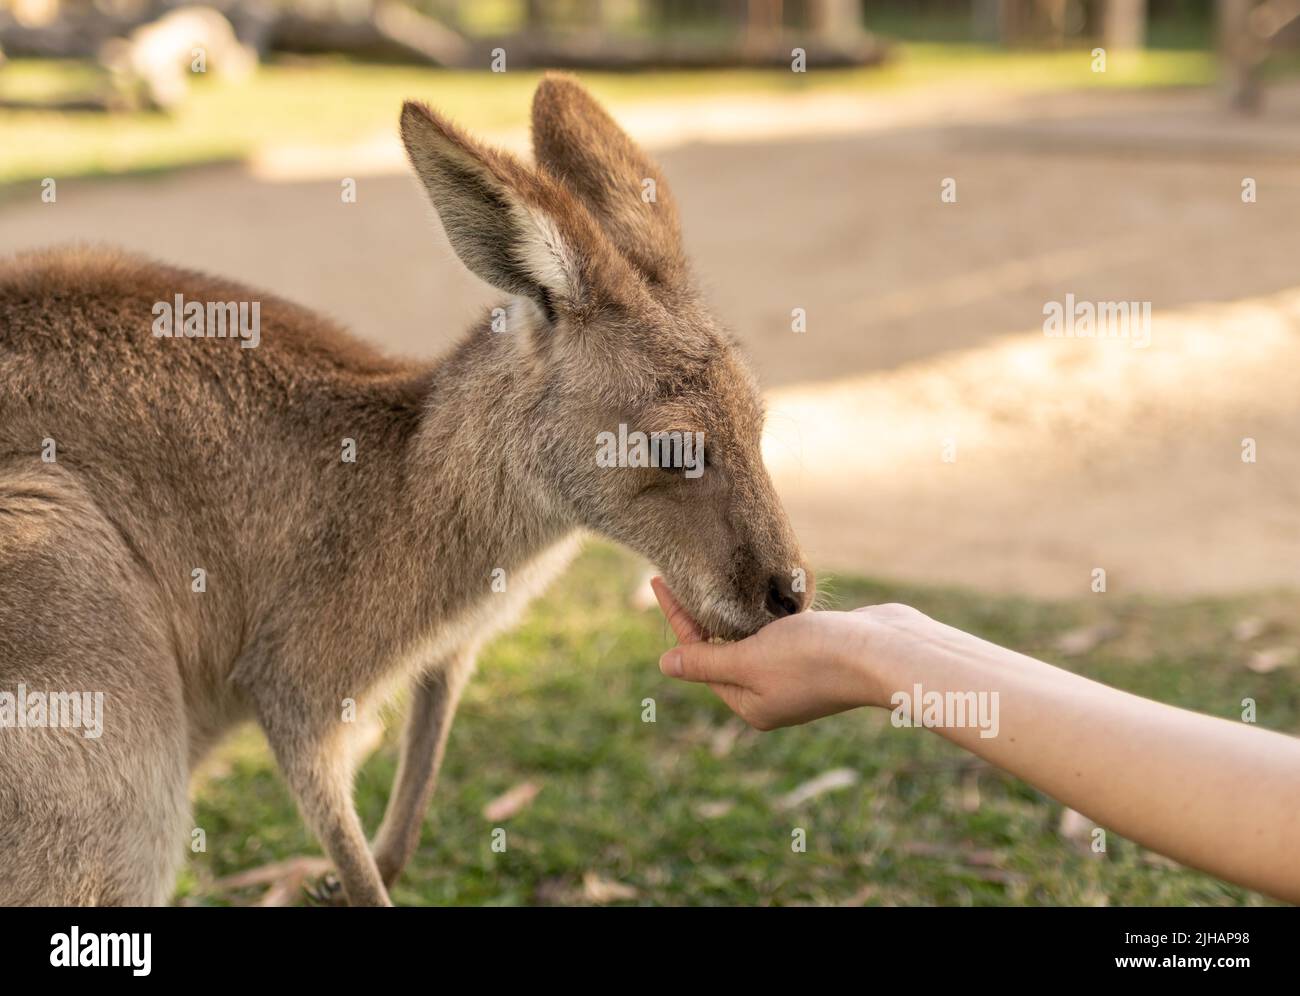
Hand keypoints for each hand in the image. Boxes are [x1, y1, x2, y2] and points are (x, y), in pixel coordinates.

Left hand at [651, 577, 924, 729]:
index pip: (699, 656)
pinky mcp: (818, 650)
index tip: (659, 581)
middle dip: (703, 615)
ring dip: (733, 612)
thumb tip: (665, 666)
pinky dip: (764, 612)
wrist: (886, 650)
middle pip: (722, 649)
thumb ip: (706, 662)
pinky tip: (756, 591)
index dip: (679, 618)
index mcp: (749, 704)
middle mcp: (770, 693)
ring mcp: (795, 673)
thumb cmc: (814, 658)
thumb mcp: (750, 660)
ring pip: (751, 639)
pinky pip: (779, 631)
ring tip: (712, 579)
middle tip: (681, 575)